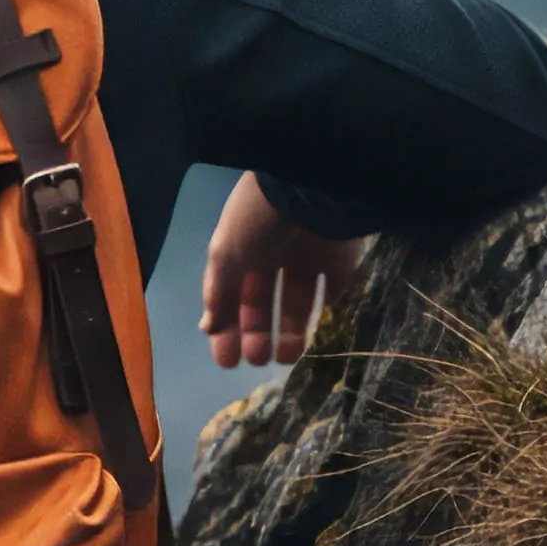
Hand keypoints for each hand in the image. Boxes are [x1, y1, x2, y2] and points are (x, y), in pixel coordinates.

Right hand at [200, 172, 363, 368]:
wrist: (314, 185)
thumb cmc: (260, 217)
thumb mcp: (227, 253)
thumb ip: (219, 292)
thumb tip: (207, 328)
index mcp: (240, 248)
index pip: (230, 294)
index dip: (226, 326)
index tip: (226, 360)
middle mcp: (272, 253)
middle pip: (261, 301)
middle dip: (256, 332)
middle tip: (255, 360)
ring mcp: (307, 256)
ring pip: (295, 302)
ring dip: (288, 331)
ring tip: (282, 358)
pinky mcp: (340, 258)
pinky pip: (331, 291)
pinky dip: (322, 313)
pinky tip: (313, 334)